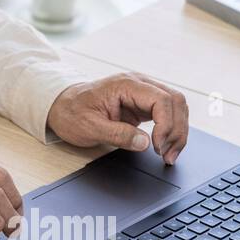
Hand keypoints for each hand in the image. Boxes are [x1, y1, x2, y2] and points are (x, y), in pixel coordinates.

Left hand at [45, 72, 189, 164]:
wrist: (61, 106)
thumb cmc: (72, 113)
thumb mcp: (89, 128)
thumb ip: (117, 134)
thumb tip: (145, 143)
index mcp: (125, 85)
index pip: (162, 99)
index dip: (166, 125)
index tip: (157, 146)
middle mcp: (139, 84)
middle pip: (176, 101)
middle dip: (177, 130)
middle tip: (167, 155)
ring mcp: (143, 93)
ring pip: (177, 107)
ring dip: (178, 132)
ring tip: (168, 155)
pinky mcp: (144, 104)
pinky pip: (168, 114)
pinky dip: (171, 131)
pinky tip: (166, 147)